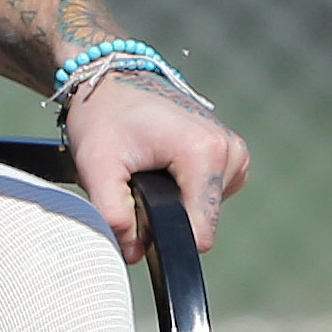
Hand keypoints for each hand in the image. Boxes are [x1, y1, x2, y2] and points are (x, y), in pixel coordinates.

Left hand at [62, 67, 248, 261]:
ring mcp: (235, 152)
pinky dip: (184, 189)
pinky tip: (163, 166)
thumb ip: (112, 214)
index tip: (137, 216)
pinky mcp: (232, 156)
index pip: (199, 231)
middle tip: (135, 182)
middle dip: (166, 215)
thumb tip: (133, 252)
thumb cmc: (104, 116)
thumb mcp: (96, 165)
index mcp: (205, 153)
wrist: (114, 79)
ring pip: (205, 212)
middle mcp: (229, 151)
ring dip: (174, 202)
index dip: (164, 237)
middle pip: (201, 222)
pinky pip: (209, 196)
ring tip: (147, 169)